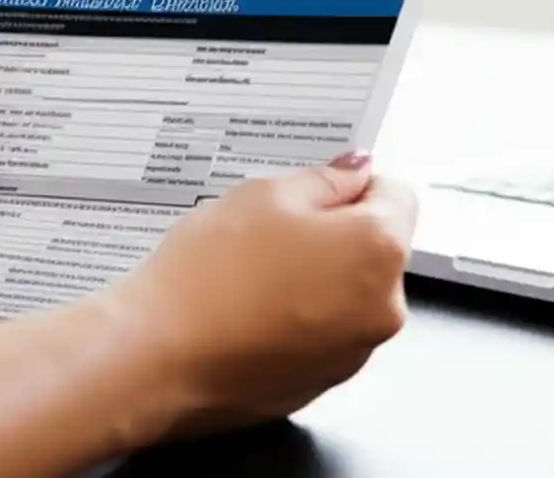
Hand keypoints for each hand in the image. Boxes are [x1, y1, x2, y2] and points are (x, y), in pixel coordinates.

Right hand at [101, 151, 416, 444]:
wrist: (155, 359)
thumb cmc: (208, 276)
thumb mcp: (266, 195)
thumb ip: (326, 179)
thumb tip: (355, 171)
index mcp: (379, 251)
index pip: (397, 196)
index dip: (357, 185)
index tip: (322, 189)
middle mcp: (382, 308)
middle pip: (377, 250)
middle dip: (337, 234)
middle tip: (275, 231)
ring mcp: (354, 353)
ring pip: (349, 294)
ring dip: (319, 279)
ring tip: (254, 275)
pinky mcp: (323, 383)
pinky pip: (324, 334)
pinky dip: (299, 320)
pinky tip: (251, 311)